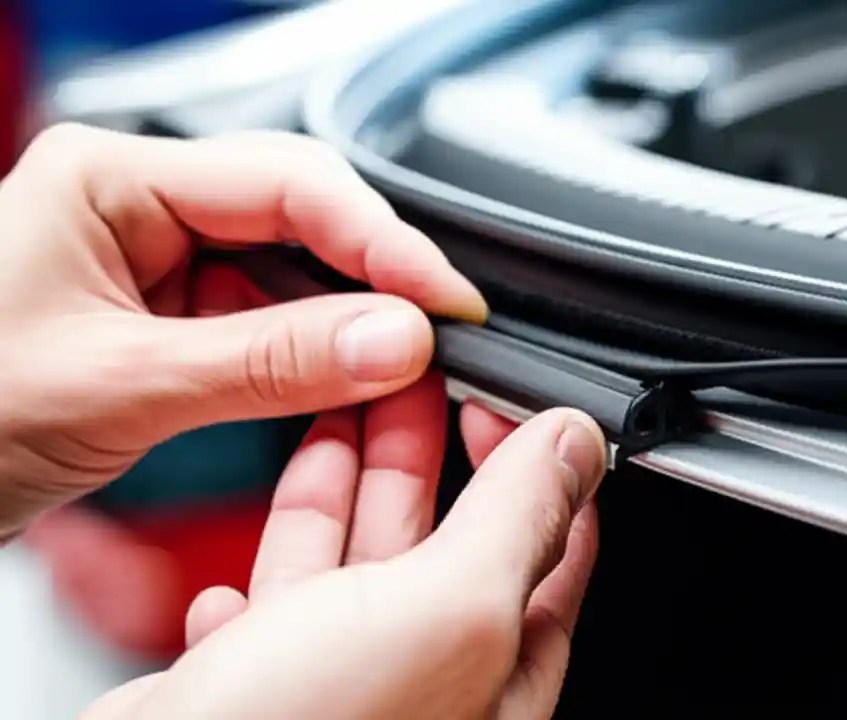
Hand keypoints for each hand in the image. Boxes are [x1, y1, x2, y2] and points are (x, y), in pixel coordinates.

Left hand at [0, 124, 485, 537]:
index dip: (383, 242)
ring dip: (347, 316)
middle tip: (441, 328)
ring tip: (398, 361)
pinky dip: (311, 349)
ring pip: (289, 268)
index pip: (288, 184)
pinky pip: (264, 315)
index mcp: (110, 176)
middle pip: (299, 214)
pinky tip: (343, 374)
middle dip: (374, 273)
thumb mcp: (120, 385)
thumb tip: (394, 340)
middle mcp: (138, 203)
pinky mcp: (166, 311)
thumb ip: (270, 362)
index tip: (447, 299)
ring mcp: (153, 256)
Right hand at [80, 382, 606, 719]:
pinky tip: (260, 546)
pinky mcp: (256, 688)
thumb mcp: (447, 609)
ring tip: (342, 404)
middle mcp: (425, 678)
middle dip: (432, 450)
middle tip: (415, 374)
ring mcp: (339, 683)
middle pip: (446, 539)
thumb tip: (575, 443)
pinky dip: (267, 565)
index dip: (535, 464)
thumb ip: (517, 521)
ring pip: (355, 560)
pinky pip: (273, 608)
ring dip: (348, 483)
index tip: (506, 398)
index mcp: (496, 668)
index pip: (547, 548)